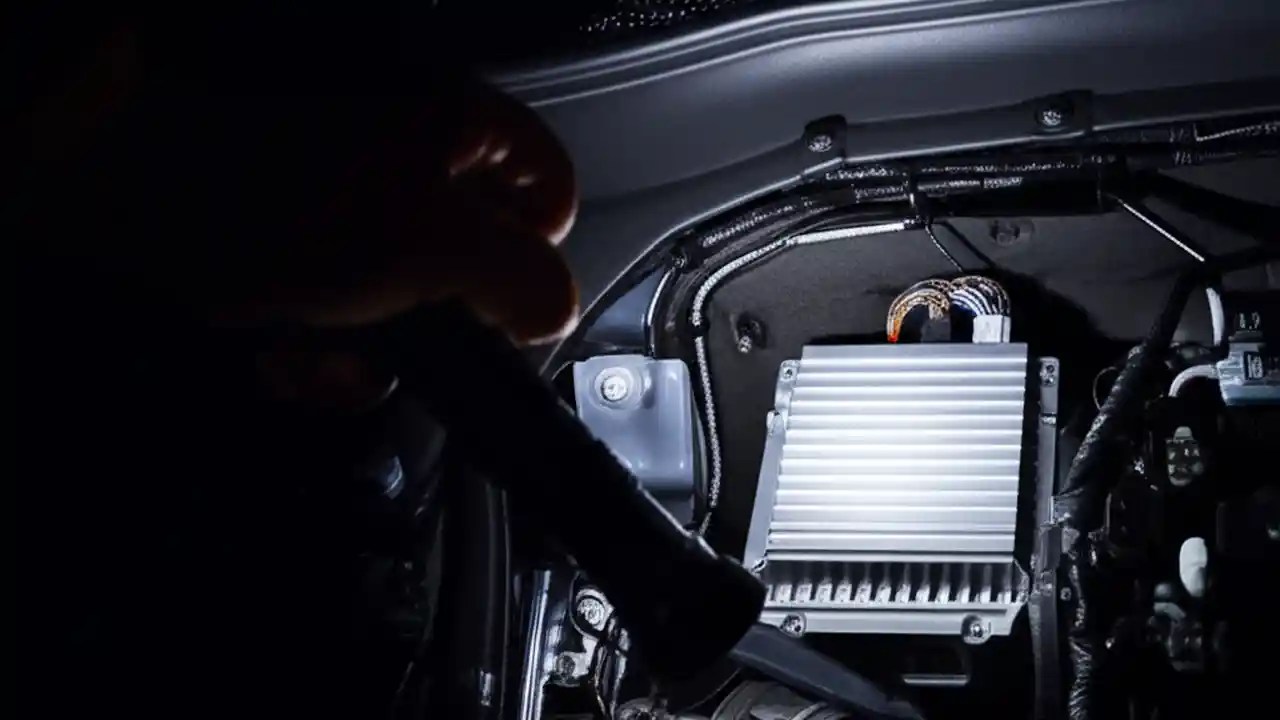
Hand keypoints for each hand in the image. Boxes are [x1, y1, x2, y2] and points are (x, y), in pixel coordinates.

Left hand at [24, 26, 578, 344]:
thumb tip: (557, 311)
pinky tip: (286, 352)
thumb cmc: (276, 200)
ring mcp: (351, 213)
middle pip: (471, 269)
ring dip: (369, 350)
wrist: (130, 206)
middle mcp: (409, 165)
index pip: (546, 195)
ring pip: (404, 308)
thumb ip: (518, 281)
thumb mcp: (428, 246)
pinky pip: (345, 319)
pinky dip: (320, 350)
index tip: (509, 310)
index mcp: (456, 133)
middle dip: (433, 327)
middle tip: (400, 337)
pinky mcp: (301, 257)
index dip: (537, 260)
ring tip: (323, 350)